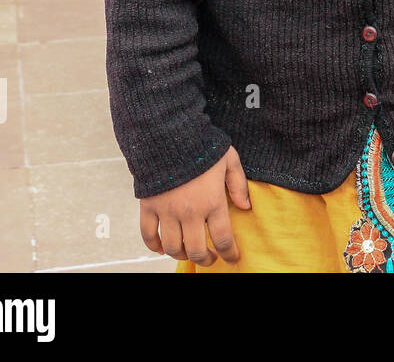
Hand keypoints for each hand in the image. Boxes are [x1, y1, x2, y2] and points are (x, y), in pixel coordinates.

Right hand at [138, 145, 251, 266]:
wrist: (169, 135)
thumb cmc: (203, 146)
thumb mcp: (230, 160)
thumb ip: (238, 184)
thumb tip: (245, 207)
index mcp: (212, 201)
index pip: (223, 238)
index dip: (229, 253)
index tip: (232, 258)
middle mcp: (190, 212)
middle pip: (197, 249)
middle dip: (206, 259)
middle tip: (211, 258)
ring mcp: (167, 211)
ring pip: (173, 246)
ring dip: (182, 254)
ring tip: (189, 252)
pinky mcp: (149, 207)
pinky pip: (148, 235)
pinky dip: (154, 246)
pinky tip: (162, 248)